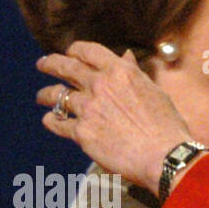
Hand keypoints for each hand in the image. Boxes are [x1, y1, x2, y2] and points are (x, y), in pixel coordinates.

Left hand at [36, 42, 191, 193]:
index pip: (88, 51)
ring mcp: (88, 108)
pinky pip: (58, 123)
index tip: (70, 53)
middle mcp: (100, 85)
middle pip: (65, 67)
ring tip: (41, 97)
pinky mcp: (82, 132)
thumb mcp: (155, 91)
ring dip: (46, 94)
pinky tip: (49, 120)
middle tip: (43, 65)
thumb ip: (135, 73)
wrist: (165, 156)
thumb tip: (126, 56)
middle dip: (50, 64)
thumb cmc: (167, 126)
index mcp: (120, 72)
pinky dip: (51, 120)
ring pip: (56, 95)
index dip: (75, 51)